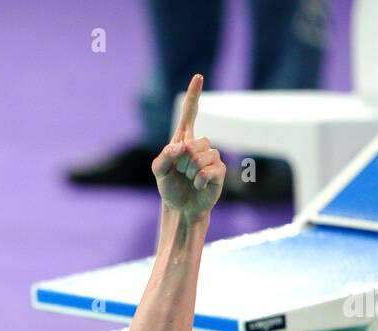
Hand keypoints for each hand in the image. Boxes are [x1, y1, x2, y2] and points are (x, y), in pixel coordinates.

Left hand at [152, 74, 223, 219]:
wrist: (181, 207)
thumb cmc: (170, 187)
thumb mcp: (158, 171)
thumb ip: (163, 157)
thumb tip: (181, 147)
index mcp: (183, 140)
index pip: (189, 113)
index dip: (193, 95)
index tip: (198, 77)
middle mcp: (199, 145)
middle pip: (192, 144)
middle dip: (182, 163)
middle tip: (181, 174)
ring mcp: (211, 157)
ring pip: (200, 157)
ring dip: (190, 172)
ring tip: (189, 180)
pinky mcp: (219, 170)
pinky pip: (209, 170)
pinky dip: (199, 180)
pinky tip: (198, 186)